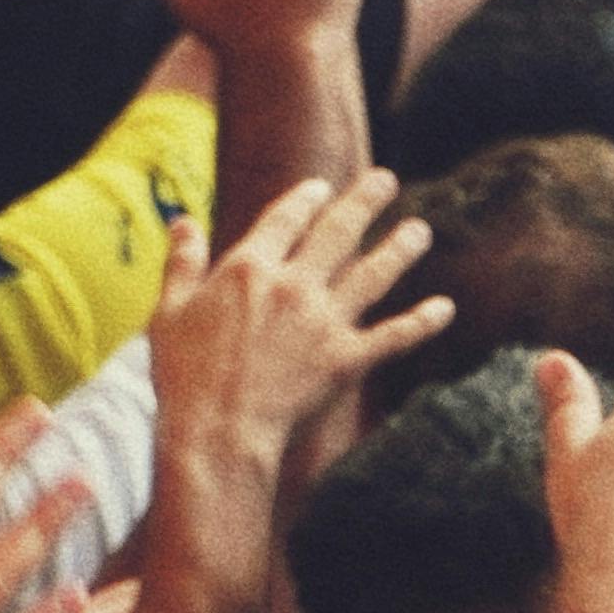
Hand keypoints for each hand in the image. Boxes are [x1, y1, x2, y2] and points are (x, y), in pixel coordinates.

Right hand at [147, 174, 448, 472]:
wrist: (217, 432)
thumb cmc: (183, 376)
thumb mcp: (168, 311)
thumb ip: (181, 263)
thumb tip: (182, 221)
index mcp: (248, 267)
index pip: (286, 218)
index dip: (306, 198)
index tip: (321, 188)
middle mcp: (293, 285)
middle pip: (338, 231)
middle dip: (365, 201)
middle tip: (386, 180)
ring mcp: (323, 321)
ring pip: (373, 274)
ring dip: (401, 249)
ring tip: (420, 230)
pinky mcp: (346, 360)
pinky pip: (393, 336)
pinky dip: (421, 322)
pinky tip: (445, 309)